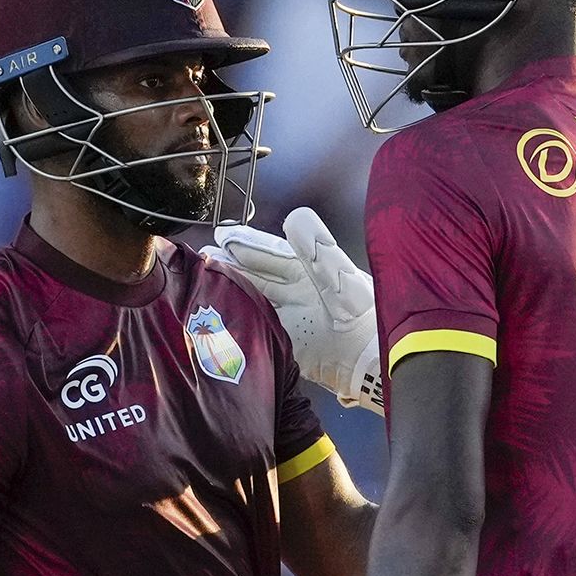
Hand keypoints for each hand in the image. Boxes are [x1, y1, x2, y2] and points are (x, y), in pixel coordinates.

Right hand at [208, 207, 382, 414]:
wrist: (372, 357)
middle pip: (255, 277)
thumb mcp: (341, 274)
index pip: (270, 254)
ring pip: (253, 302)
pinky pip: (258, 332)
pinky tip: (221, 322)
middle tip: (202, 259)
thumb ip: (318, 248)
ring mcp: (289, 320)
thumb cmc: (363, 312)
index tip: (222, 237)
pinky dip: (240, 326)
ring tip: (204, 285)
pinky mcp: (287, 345)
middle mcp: (294, 293)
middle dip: (229, 267)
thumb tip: (293, 217)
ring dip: (230, 294)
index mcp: (306, 272)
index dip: (246, 245)